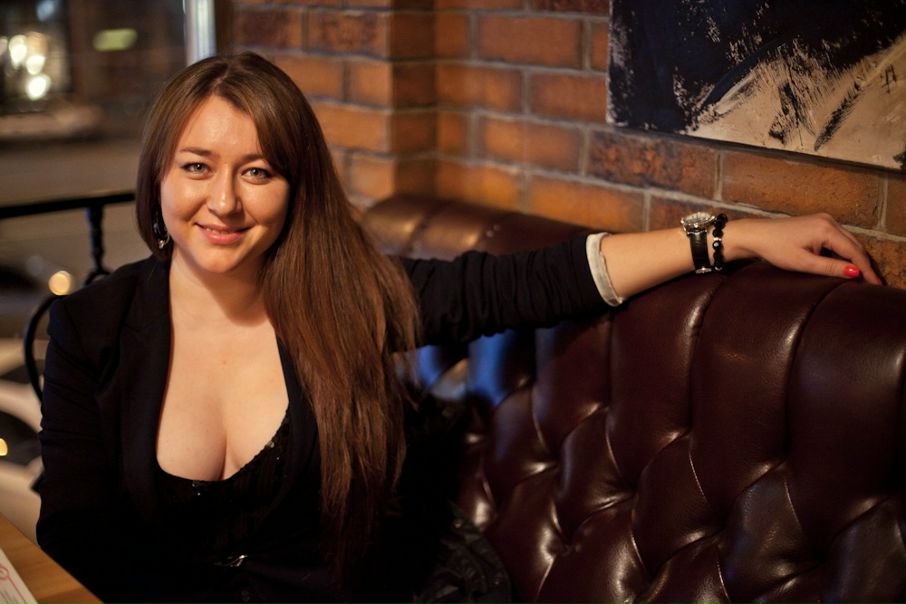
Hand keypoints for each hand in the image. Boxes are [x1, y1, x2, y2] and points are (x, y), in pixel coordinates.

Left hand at [726, 213, 881, 284]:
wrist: (757, 235)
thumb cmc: (775, 249)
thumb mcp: (803, 263)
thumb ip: (830, 268)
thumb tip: (855, 273)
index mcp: (826, 229)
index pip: (854, 252)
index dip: (866, 269)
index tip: (875, 284)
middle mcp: (829, 221)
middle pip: (856, 245)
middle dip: (865, 264)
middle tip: (874, 282)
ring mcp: (825, 220)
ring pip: (849, 241)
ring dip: (857, 258)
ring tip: (865, 275)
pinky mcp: (819, 222)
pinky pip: (839, 238)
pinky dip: (846, 251)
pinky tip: (847, 264)